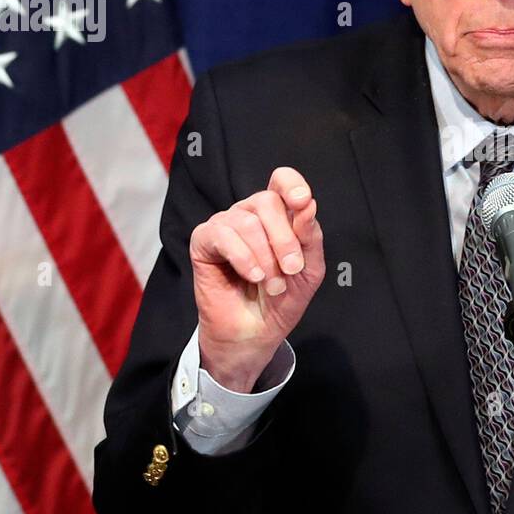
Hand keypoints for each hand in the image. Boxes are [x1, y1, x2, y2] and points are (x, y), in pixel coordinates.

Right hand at [188, 167, 324, 391]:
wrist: (256, 333)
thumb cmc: (282, 299)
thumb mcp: (308, 270)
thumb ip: (309, 237)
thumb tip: (307, 204)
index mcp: (278, 215)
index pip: (281, 180)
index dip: (291, 184)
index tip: (302, 201)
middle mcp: (250, 213)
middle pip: (267, 201)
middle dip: (284, 239)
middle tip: (291, 270)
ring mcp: (226, 224)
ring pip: (247, 221)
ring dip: (265, 257)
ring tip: (272, 284)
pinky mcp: (204, 241)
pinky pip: (223, 235)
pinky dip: (243, 258)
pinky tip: (253, 276)